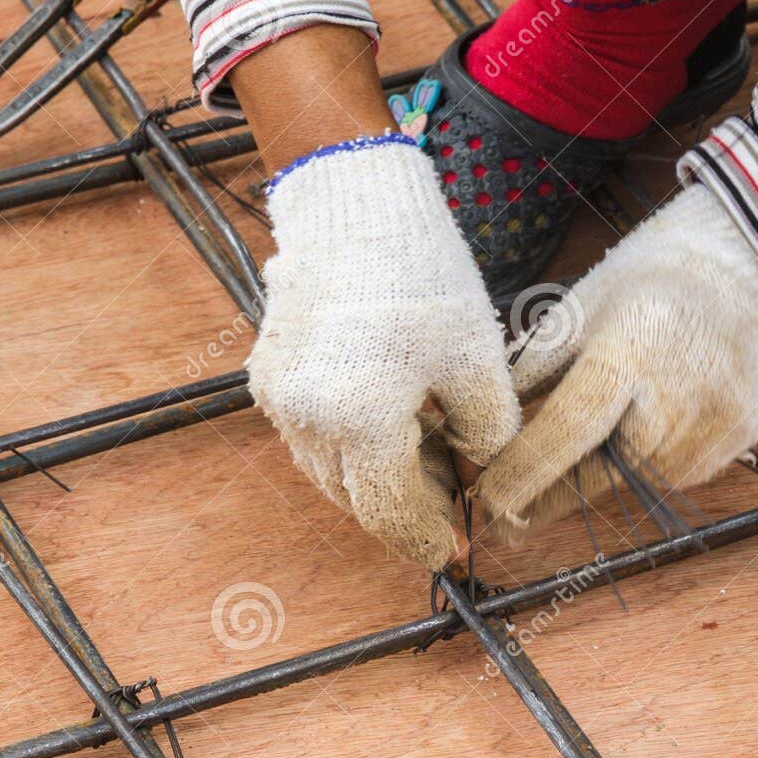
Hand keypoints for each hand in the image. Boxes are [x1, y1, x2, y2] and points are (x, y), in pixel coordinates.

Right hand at [249, 136, 519, 568]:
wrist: (352, 203)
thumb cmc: (421, 275)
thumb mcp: (477, 359)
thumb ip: (487, 433)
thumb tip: (481, 472)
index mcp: (358, 422)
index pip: (393, 513)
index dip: (430, 538)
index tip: (458, 554)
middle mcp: (306, 421)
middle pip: (357, 500)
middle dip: (409, 513)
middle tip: (455, 511)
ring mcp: (279, 399)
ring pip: (331, 473)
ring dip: (378, 483)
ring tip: (430, 467)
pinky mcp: (269, 376)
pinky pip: (311, 437)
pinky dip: (351, 448)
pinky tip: (392, 429)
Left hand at [476, 185, 757, 534]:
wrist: (738, 268)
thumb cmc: (642, 283)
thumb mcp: (575, 312)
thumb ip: (532, 373)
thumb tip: (486, 431)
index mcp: (627, 353)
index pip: (568, 431)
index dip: (525, 472)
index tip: (489, 503)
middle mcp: (676, 396)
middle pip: (600, 472)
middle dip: (551, 497)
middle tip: (512, 516)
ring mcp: (715, 423)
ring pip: (637, 480)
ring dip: (600, 477)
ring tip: (588, 451)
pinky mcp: (739, 439)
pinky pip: (677, 473)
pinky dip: (648, 465)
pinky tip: (644, 430)